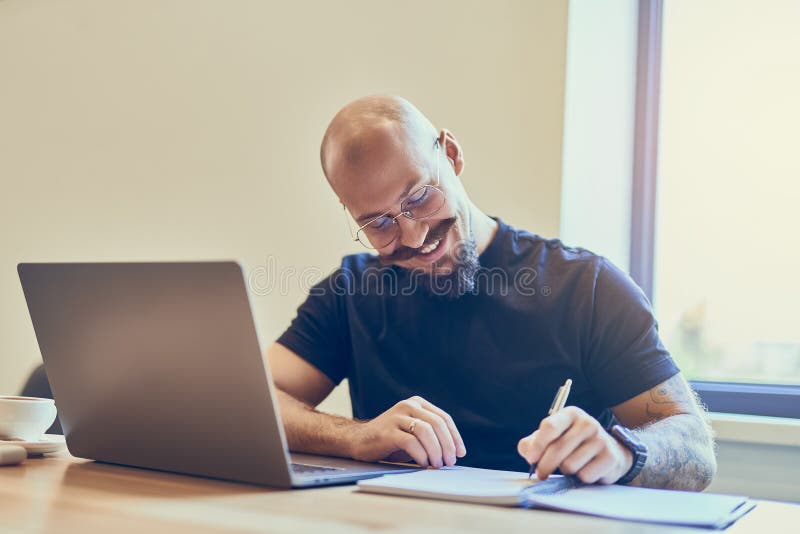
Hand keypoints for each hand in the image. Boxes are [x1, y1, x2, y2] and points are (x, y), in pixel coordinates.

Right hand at [349, 396, 466, 467]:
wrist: (358, 441)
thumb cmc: (390, 440)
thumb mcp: (413, 433)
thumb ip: (431, 435)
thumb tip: (454, 452)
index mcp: (417, 403)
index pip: (444, 418)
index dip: (454, 437)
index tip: (460, 453)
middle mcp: (408, 406)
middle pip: (437, 424)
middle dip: (447, 445)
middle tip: (449, 462)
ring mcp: (396, 417)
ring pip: (426, 431)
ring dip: (436, 451)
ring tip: (437, 465)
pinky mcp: (387, 431)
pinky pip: (410, 442)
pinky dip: (421, 455)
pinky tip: (423, 463)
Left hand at [517, 406, 632, 483]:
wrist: (610, 450)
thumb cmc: (573, 444)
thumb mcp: (552, 437)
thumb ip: (532, 443)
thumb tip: (528, 453)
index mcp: (571, 414)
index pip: (550, 426)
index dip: (537, 445)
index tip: (531, 459)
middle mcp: (588, 423)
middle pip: (557, 449)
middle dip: (545, 466)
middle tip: (541, 474)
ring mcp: (601, 439)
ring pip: (569, 465)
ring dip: (565, 471)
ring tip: (571, 465)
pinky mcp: (610, 457)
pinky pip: (584, 476)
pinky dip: (580, 478)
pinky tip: (585, 470)